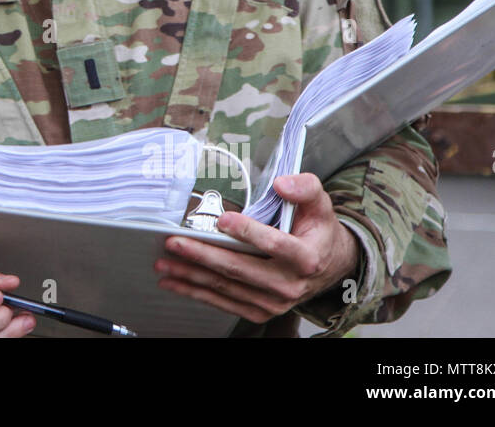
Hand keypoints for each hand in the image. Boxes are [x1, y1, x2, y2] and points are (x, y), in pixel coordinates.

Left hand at [153, 173, 360, 324]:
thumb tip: (282, 184)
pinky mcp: (261, 310)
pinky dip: (197, 293)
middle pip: (240, 268)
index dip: (248, 232)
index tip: (222, 220)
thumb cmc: (318, 231)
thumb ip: (305, 188)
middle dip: (203, 255)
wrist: (330, 267)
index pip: (274, 244)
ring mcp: (274, 301)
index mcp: (305, 257)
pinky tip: (176, 283)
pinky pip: (224, 302)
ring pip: (226, 286)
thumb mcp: (320, 204)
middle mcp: (289, 284)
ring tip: (164, 264)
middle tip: (174, 243)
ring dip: (192, 276)